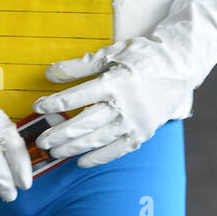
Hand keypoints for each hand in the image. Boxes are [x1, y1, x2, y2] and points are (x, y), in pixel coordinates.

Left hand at [32, 0, 216, 167]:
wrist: (179, 66)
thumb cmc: (141, 56)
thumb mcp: (110, 53)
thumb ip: (79, 66)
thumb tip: (49, 73)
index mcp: (115, 82)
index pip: (79, 96)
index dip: (55, 103)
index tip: (37, 107)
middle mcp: (125, 105)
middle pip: (86, 122)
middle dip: (60, 133)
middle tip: (40, 142)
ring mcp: (135, 122)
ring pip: (99, 139)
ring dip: (74, 147)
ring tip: (54, 152)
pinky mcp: (143, 133)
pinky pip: (117, 150)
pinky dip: (98, 157)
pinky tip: (81, 162)